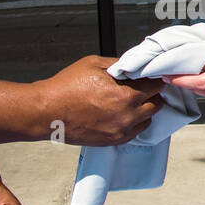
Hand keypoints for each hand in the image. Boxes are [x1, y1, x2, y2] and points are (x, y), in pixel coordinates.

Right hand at [35, 56, 165, 145]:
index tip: (151, 75)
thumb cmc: (65, 88)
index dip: (154, 77)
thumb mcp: (93, 63)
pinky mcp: (113, 140)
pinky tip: (125, 114)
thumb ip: (119, 64)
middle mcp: (127, 114)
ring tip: (132, 101)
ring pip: (148, 119)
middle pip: (156, 103)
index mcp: (125, 94)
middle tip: (143, 87)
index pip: (156, 85)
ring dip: (145, 109)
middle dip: (152, 93)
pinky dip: (135, 123)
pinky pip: (136, 132)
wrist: (47, 112)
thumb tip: (133, 65)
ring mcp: (121, 130)